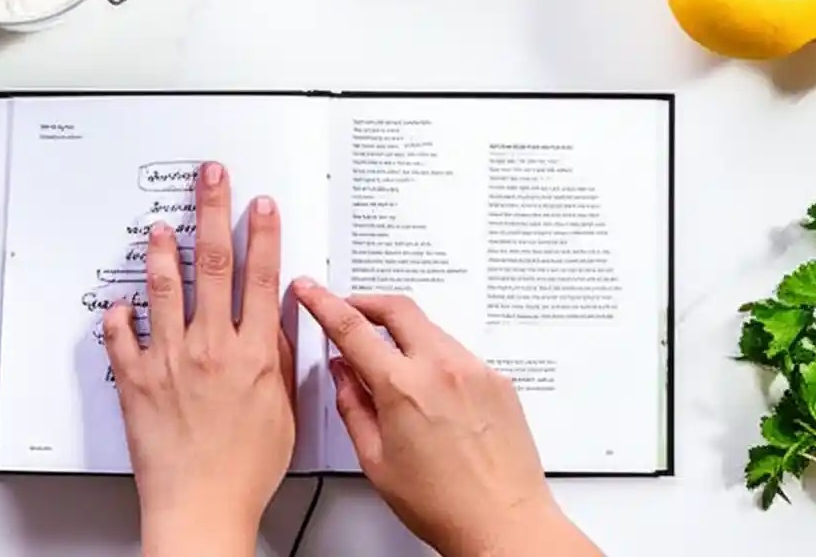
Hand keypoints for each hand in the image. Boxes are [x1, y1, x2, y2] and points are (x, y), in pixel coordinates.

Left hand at [103, 163, 294, 556]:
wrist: (201, 506)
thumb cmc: (245, 469)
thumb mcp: (284, 411)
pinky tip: (119, 301)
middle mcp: (209, 347)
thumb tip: (276, 318)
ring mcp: (169, 360)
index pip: (259, 277)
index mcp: (251, 353)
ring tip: (160, 226)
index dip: (262, 234)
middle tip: (210, 179)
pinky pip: (120, 337)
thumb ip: (278, 358)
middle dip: (212, 213)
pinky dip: (118, 315)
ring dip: (163, 252)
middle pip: (213, 265)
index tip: (260, 205)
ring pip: (164, 289)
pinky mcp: (136, 380)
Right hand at [293, 281, 601, 556]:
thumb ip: (353, 407)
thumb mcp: (376, 461)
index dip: (324, 304)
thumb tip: (343, 375)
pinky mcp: (497, 380)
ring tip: (391, 362)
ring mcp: (475, 371)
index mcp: (403, 388)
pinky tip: (430, 387)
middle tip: (350, 309)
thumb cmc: (444, 505)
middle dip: (366, 301)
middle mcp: (442, 369)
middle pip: (397, 308)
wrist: (503, 524)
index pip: (352, 328)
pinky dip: (435, 357)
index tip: (312, 291)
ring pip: (430, 328)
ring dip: (403, 332)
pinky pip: (457, 353)